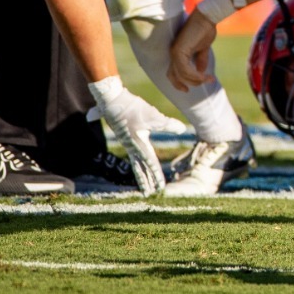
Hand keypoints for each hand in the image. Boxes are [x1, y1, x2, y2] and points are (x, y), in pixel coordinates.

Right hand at [89, 77, 188, 193]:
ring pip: (136, 162)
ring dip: (141, 173)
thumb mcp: (152, 116)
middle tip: (152, 193)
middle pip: (141, 168)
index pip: (150, 164)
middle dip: (147, 180)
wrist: (112, 100)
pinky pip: (133, 154)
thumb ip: (167, 124)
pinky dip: (137, 162)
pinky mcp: (125, 137)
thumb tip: (182, 129)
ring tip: (144, 184)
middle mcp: (132, 147)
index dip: (156, 176)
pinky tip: (139, 160)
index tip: (160, 188)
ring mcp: (127, 143)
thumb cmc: (132, 108)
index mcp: (139, 145)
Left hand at [168, 11, 218, 91]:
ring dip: (195, 80)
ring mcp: (175, 52)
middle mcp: (173, 54)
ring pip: (181, 75)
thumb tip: (201, 72)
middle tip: (202, 84)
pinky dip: (195, 75)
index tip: (188, 89)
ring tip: (208, 79)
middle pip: (173, 76)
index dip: (179, 83)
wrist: (207, 18)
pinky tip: (204, 76)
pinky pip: (185, 70)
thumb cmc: (206, 29)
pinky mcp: (179, 51)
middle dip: (186, 84)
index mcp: (177, 53)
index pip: (173, 73)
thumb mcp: (203, 48)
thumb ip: (200, 60)